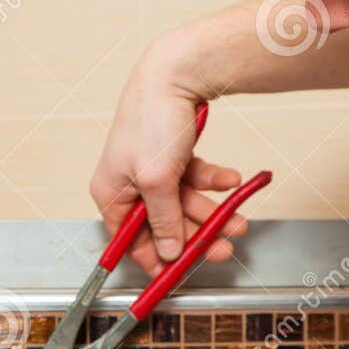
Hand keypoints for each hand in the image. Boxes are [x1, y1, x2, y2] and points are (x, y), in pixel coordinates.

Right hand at [90, 40, 248, 273]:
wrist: (177, 73)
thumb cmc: (153, 120)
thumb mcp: (158, 180)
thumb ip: (163, 220)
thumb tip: (167, 251)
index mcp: (111, 192)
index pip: (129, 241)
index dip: (155, 260)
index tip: (179, 275)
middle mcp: (130, 183)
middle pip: (164, 224)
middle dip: (196, 235)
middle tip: (224, 248)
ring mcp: (154, 169)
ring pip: (185, 204)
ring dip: (213, 212)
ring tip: (237, 218)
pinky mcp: (174, 155)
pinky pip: (196, 180)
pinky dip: (214, 182)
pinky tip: (232, 180)